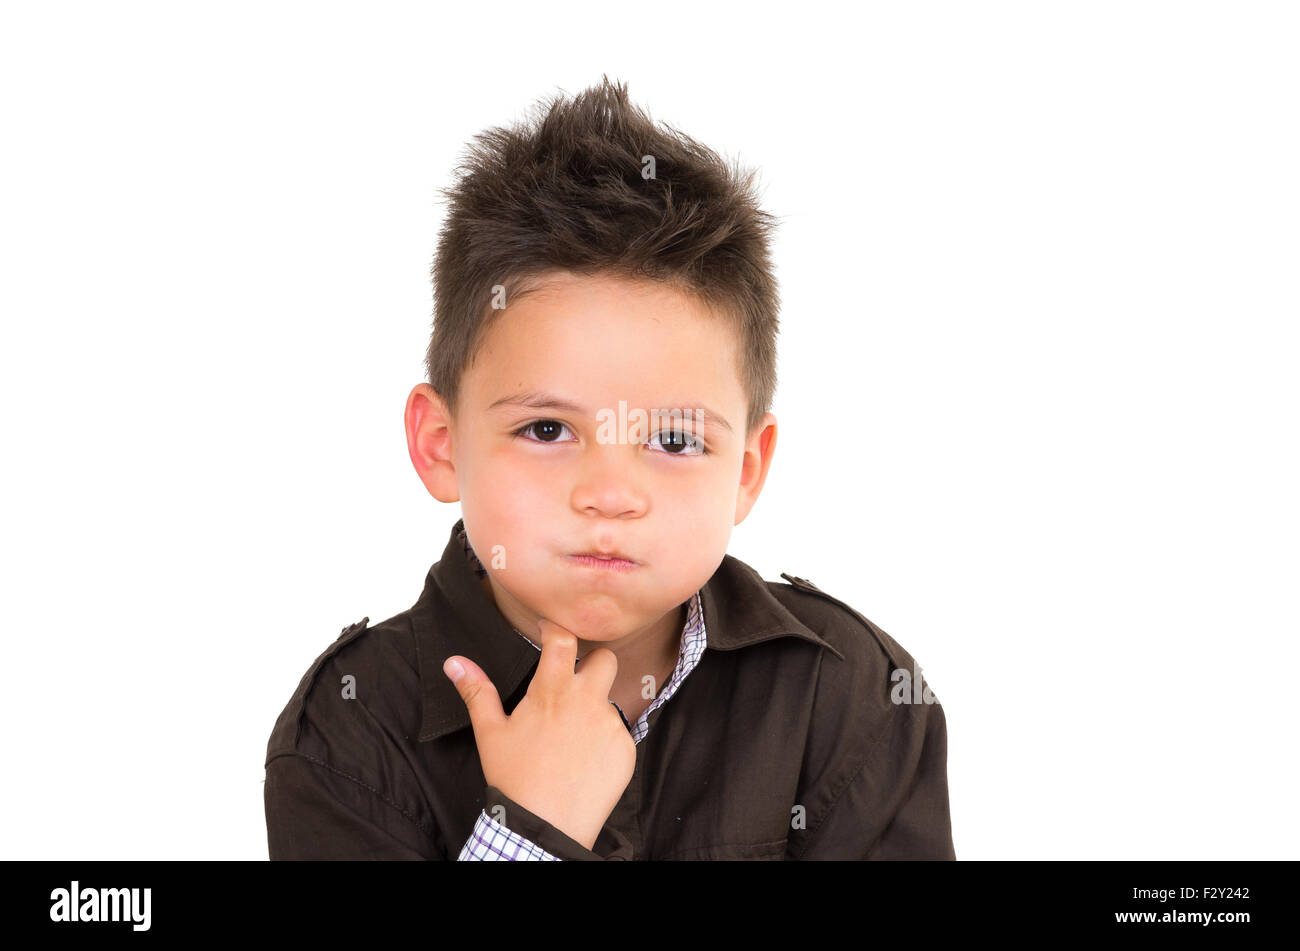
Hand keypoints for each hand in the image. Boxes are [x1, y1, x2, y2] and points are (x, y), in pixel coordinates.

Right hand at [443, 617, 635, 850]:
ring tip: (571, 738)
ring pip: (610, 701)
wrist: (545, 828)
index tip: (550, 631)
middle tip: (574, 683)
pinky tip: (584, 761)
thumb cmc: (514, 779)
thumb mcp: (490, 733)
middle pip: (606, 659)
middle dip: (593, 663)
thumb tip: (454, 661)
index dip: (558, 628)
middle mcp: (587, 702)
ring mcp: (610, 725)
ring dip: (594, 709)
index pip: (564, 639)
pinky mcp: (625, 750)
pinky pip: (618, 734)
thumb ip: (476, 691)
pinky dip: (604, 741)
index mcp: (553, 691)